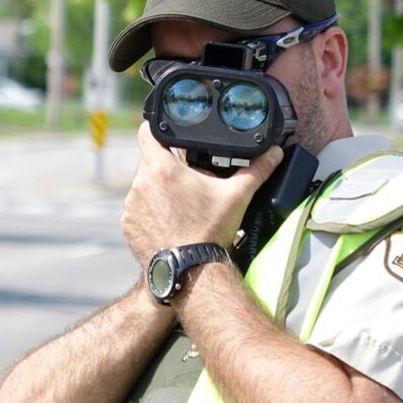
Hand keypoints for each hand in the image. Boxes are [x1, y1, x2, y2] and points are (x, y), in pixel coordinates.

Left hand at [121, 121, 284, 264]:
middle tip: (188, 181)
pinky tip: (169, 223)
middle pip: (150, 162)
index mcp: (163, 169)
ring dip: (158, 191)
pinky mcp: (127, 225)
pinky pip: (137, 210)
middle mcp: (140, 184)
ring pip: (143, 187)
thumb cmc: (210, 233)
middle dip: (167, 168)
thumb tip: (274, 153)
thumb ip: (256, 170)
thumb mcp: (237, 197)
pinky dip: (150, 213)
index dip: (157, 129)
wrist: (190, 273)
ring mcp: (130, 206)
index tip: (167, 133)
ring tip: (181, 207)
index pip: (147, 132)